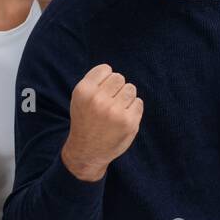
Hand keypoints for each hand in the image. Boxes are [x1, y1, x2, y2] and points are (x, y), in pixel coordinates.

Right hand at [60, 64, 142, 181]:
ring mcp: (114, 111)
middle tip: (109, 102)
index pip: (105, 69)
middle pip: (119, 78)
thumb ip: (94, 82)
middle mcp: (98, 100)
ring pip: (131, 88)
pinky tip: (122, 119)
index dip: (105, 79)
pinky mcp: (129, 122)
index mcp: (84, 91)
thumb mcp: (80, 98)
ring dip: (126, 97)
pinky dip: (133, 109)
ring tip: (116, 110)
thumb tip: (114, 72)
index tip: (101, 91)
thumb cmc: (86, 120)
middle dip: (116, 87)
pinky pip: (138, 102)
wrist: (87, 151)